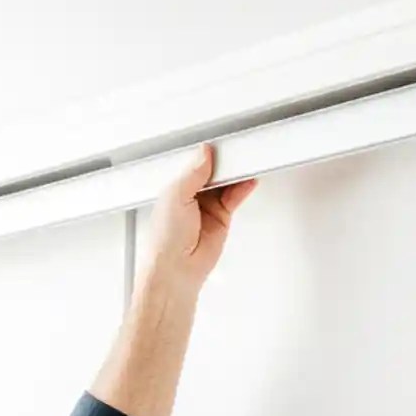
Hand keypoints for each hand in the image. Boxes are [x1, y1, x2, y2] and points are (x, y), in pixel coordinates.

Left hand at [141, 143, 256, 293]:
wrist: (177, 269)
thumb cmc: (165, 239)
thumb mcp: (175, 195)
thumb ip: (192, 173)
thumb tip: (204, 153)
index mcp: (175, 186)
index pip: (195, 164)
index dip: (208, 155)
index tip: (219, 146)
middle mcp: (191, 195)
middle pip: (213, 172)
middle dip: (224, 163)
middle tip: (236, 153)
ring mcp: (207, 207)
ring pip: (226, 184)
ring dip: (236, 174)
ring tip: (247, 164)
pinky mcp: (221, 218)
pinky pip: (235, 198)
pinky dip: (244, 187)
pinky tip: (250, 180)